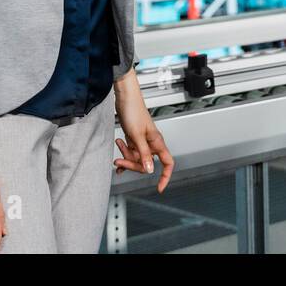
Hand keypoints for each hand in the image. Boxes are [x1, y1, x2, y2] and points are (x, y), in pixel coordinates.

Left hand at [112, 75, 174, 192]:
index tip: (160, 187)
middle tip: (120, 162)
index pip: (168, 163)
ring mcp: (142, 141)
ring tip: (118, 148)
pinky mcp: (134, 138)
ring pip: (136, 158)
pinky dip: (124, 155)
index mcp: (157, 142)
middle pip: (146, 164)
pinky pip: (130, 153)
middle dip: (132, 164)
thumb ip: (144, 154)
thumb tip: (149, 170)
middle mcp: (152, 143)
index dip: (165, 176)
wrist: (124, 98)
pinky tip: (118, 155)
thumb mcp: (137, 136)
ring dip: (125, 157)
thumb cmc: (134, 111)